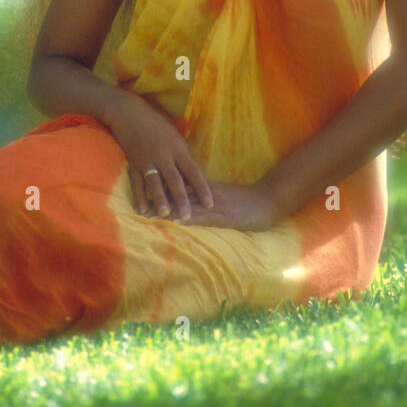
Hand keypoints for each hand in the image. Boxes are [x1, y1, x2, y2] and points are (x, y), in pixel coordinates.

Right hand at [103, 92, 213, 220]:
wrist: (130, 114)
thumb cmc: (158, 126)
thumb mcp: (175, 138)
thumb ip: (183, 158)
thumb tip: (193, 179)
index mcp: (178, 148)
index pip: (193, 171)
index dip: (202, 188)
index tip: (210, 204)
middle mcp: (164, 155)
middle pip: (174, 180)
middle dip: (181, 199)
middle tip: (187, 216)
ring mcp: (147, 159)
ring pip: (155, 182)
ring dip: (160, 199)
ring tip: (165, 214)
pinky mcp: (133, 163)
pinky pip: (137, 182)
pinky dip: (140, 196)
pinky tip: (143, 209)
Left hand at [146, 179, 278, 232]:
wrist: (270, 199)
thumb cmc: (249, 200)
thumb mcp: (225, 195)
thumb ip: (207, 195)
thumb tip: (188, 195)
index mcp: (207, 187)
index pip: (180, 185)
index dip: (160, 188)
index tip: (141, 188)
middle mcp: (207, 193)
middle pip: (178, 194)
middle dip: (157, 200)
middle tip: (136, 204)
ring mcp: (215, 204)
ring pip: (186, 205)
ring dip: (167, 209)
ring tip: (147, 213)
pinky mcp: (224, 215)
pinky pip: (203, 216)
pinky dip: (188, 218)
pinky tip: (175, 221)